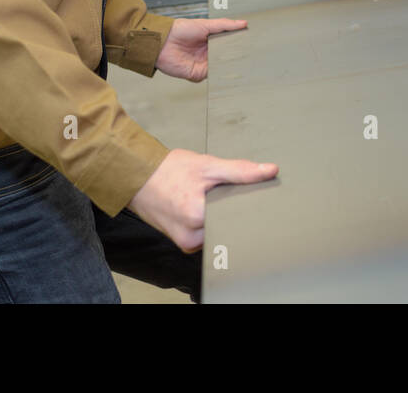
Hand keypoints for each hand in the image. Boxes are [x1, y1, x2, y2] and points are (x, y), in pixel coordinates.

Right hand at [128, 149, 278, 250]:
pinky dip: (209, 222)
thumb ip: (240, 171)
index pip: (239, 218)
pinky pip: (207, 235)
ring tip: (208, 199)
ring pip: (219, 233)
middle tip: (220, 193)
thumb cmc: (168, 171)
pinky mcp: (184, 243)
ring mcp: (187, 243)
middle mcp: (192, 237)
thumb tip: (269, 171)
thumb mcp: (207, 165)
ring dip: (220, 217)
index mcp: (198, 217)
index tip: (250, 197)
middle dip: (232, 211)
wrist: (138, 177)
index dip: (248, 207)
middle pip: (229, 227)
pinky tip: (202, 208)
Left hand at [155, 17, 246, 81]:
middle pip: (227, 58)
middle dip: (236, 57)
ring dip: (228, 66)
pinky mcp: (198, 74)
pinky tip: (223, 68)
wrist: (163, 41)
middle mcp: (209, 54)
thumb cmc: (180, 30)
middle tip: (248, 54)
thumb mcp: (206, 24)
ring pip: (221, 68)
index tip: (251, 43)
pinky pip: (211, 76)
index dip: (239, 44)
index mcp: (212, 41)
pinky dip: (218, 73)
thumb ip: (225, 25)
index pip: (230, 45)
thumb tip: (244, 23)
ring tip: (239, 61)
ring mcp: (204, 65)